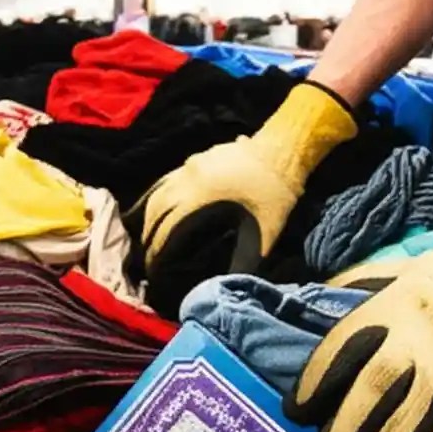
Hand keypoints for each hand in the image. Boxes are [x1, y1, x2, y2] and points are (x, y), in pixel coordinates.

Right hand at [142, 83, 356, 273]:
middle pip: (156, 208)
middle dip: (148, 233)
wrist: (286, 148)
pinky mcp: (199, 158)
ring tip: (147, 233)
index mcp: (199, 196)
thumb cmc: (276, 191)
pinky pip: (169, 178)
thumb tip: (228, 284)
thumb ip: (246, 259)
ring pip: (159, 190)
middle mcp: (188, 178)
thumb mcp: (265, 232)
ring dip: (150, 213)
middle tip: (146, 255)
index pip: (166, 228)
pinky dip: (161, 194)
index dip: (156, 250)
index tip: (152, 268)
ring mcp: (191, 164)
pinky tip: (163, 203)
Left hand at [285, 170, 432, 431]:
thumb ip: (358, 286)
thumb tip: (312, 301)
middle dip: (347, 424)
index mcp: (393, 305)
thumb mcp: (401, 270)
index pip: (342, 347)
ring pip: (410, 416)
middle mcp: (419, 336)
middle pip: (374, 387)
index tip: (297, 409)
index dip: (316, 382)